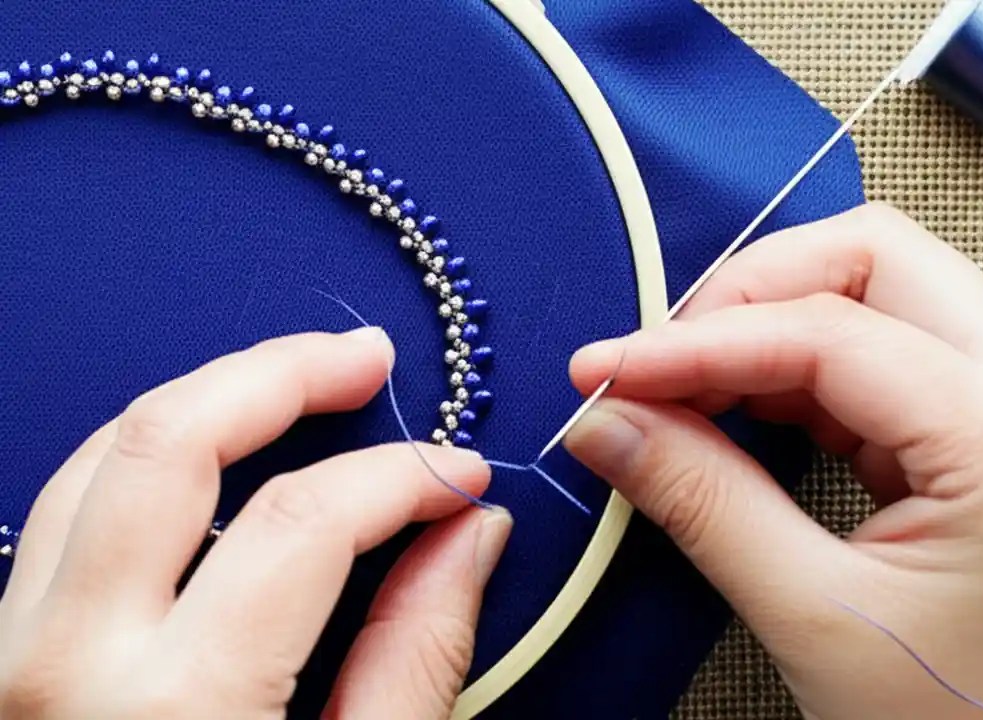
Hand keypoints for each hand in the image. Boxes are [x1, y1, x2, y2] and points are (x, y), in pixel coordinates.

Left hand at [0, 329, 511, 719]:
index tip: (459, 475)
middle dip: (280, 373)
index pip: (304, 521)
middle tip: (364, 359)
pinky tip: (215, 469)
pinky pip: (65, 518)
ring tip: (293, 387)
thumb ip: (414, 660)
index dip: (402, 478)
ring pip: (95, 459)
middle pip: (168, 439)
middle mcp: (62, 666)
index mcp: (172, 710)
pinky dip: (148, 464)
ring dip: (205, 401)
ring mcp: (8, 658)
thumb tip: (468, 536)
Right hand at [565, 204, 982, 718]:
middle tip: (660, 362)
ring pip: (883, 287)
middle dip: (750, 292)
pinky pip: (893, 344)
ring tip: (688, 393)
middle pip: (875, 256)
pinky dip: (807, 363)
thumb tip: (607, 421)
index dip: (697, 341)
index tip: (605, 372)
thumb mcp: (816, 619)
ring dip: (774, 322)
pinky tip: (748, 407)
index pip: (827, 330)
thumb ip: (705, 503)